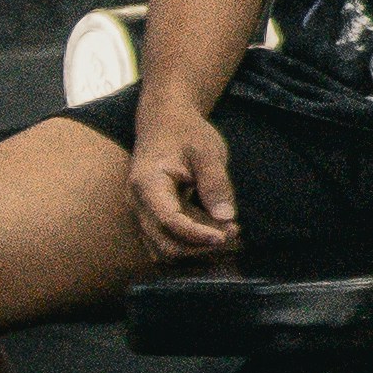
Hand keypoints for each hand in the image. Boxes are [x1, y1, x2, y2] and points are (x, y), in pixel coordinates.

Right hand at [125, 107, 240, 264]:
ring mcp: (142, 213)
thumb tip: (226, 218)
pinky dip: (192, 244)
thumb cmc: (186, 133)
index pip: (168, 219)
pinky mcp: (152, 218)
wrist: (164, 123)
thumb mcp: (207, 151)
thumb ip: (215, 183)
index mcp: (148, 183)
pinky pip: (168, 242)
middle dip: (199, 246)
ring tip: (230, 232)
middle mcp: (138, 204)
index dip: (196, 233)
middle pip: (164, 243)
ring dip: (196, 249)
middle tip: (234, 232)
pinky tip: (218, 231)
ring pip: (165, 249)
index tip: (223, 236)